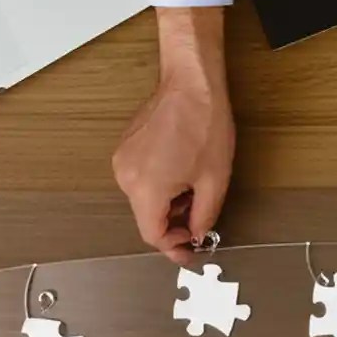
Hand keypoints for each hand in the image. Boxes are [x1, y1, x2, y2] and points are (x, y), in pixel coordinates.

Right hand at [113, 8, 234, 265]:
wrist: (191, 84)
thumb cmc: (204, 125)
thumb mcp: (214, 179)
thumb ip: (203, 215)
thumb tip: (196, 234)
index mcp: (146, 189)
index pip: (153, 234)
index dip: (173, 248)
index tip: (189, 251)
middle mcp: (126, 177)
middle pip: (147, 217)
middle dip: (174, 224)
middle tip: (199, 220)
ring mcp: (122, 160)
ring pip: (143, 199)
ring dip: (168, 204)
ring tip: (194, 189)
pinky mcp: (124, 148)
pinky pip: (140, 179)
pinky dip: (159, 186)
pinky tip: (182, 173)